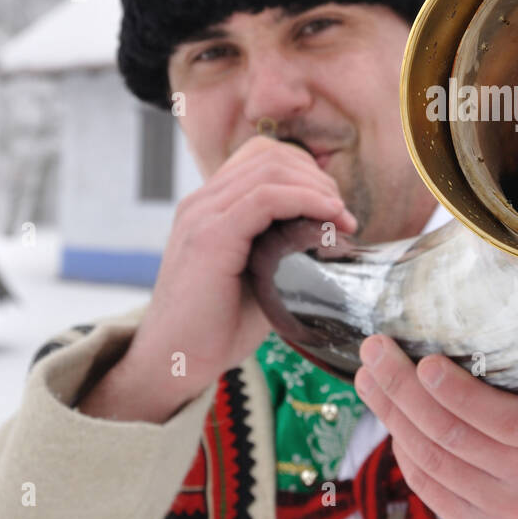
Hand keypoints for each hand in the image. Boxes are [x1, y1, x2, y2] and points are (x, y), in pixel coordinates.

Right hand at [81, 135, 357, 421]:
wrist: (173, 362)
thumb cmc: (218, 326)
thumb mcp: (260, 277)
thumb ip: (285, 249)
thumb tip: (333, 237)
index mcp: (210, 206)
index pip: (263, 157)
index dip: (306, 173)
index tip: (335, 208)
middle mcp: (202, 202)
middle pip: (272, 156)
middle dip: (318, 179)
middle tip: (344, 216)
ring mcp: (201, 215)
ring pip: (271, 169)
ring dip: (318, 189)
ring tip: (342, 219)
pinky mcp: (209, 236)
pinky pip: (265, 198)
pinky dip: (306, 201)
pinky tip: (330, 219)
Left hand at [354, 335, 517, 518]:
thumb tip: (506, 285)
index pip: (505, 420)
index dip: (458, 393)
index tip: (426, 361)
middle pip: (454, 437)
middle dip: (404, 390)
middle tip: (375, 351)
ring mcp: (506, 509)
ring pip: (433, 462)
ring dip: (393, 416)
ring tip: (370, 377)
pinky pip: (429, 488)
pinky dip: (404, 451)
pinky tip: (393, 418)